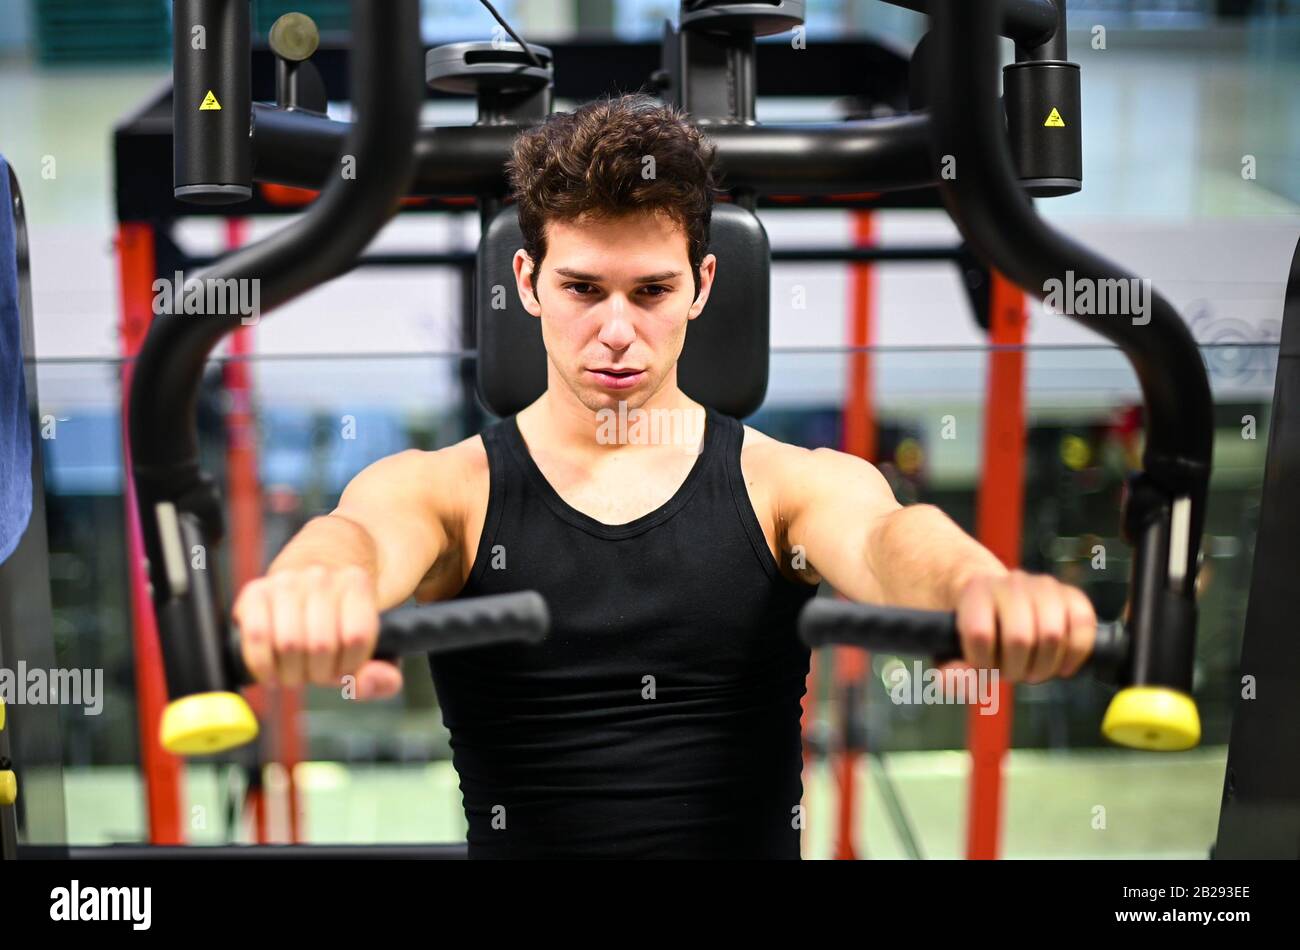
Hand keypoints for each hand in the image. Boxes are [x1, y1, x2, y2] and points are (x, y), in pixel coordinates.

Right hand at [231, 565, 403, 699]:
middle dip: (318, 673)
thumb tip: (366, 681)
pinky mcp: (255, 591)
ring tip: (296, 672)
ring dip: (291, 673)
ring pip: (288, 643)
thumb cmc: (340, 628)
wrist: (307, 590)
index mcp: (357, 583)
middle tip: (316, 672)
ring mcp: (286, 581)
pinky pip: (256, 636)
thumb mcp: (373, 651)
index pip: (356, 637)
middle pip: (321, 644)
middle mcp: (322, 576)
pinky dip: (263, 665)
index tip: (343, 666)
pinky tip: (272, 674)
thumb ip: (383, 677)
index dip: (348, 664)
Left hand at [950, 570, 1096, 683]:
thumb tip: (971, 679)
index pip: (980, 634)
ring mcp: (1044, 585)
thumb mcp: (950, 654)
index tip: (982, 665)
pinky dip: (1076, 653)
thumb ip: (952, 674)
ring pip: (1052, 635)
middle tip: (1011, 672)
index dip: (983, 662)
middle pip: (1020, 639)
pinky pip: (1083, 624)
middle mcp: (1010, 582)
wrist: (996, 602)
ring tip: (1033, 668)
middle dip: (1016, 669)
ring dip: (1044, 666)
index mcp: (975, 592)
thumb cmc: (972, 633)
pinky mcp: (1071, 595)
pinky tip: (1062, 666)